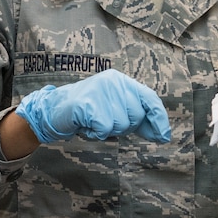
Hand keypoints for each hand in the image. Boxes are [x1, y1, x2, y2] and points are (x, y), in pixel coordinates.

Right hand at [16, 69, 171, 144]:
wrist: (53, 111)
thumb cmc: (87, 113)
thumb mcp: (115, 111)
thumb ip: (137, 120)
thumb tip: (162, 134)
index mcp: (121, 80)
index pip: (149, 97)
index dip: (159, 118)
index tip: (163, 136)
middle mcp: (113, 81)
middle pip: (136, 115)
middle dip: (123, 126)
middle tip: (104, 121)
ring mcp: (101, 91)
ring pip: (121, 124)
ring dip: (107, 131)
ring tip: (93, 122)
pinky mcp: (89, 103)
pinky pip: (105, 129)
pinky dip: (96, 134)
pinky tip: (86, 126)